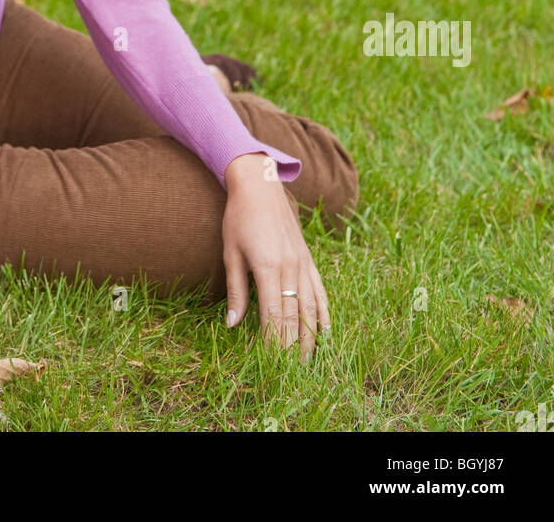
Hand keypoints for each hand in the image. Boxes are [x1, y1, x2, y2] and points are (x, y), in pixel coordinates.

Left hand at [222, 154, 329, 359]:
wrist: (260, 184)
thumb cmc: (238, 217)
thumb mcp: (231, 252)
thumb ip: (236, 290)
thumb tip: (233, 325)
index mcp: (268, 267)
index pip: (273, 316)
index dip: (274, 343)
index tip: (271, 364)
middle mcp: (290, 267)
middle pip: (294, 316)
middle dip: (293, 346)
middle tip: (291, 373)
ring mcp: (303, 262)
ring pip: (312, 307)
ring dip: (311, 336)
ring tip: (309, 361)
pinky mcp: (308, 258)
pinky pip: (320, 290)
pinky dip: (324, 312)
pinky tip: (326, 331)